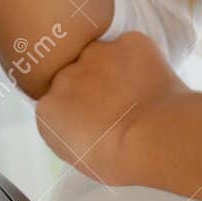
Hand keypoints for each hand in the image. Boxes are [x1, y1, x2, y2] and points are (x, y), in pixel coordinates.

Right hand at [34, 31, 188, 186]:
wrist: (153, 136)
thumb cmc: (118, 159)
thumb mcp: (80, 157)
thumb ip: (71, 130)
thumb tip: (83, 120)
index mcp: (49, 108)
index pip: (57, 103)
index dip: (77, 112)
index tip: (93, 122)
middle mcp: (66, 75)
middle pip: (75, 75)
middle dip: (90, 86)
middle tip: (114, 106)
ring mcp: (97, 53)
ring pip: (101, 56)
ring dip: (112, 69)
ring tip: (134, 92)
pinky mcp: (128, 41)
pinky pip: (130, 47)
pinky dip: (138, 60)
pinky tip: (149, 80)